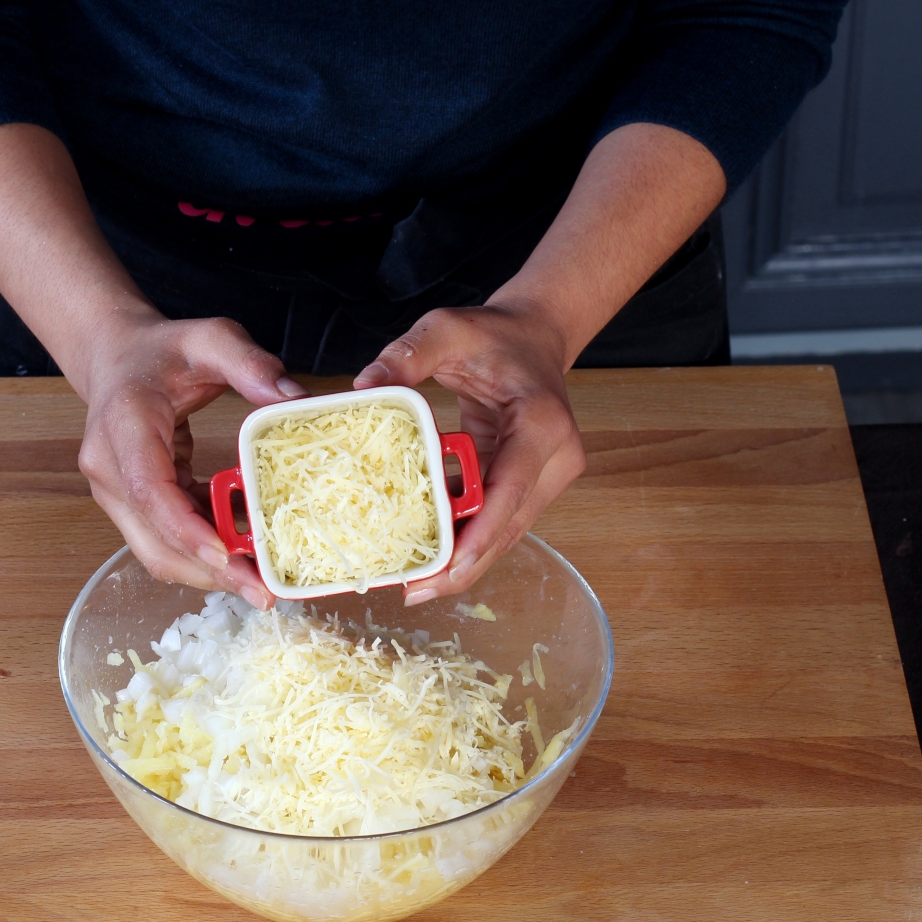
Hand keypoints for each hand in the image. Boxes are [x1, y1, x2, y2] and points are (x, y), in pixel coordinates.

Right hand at [75, 313, 307, 608]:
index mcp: (124, 425)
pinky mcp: (131, 506)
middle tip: (262, 591)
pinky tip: (245, 557)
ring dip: (209, 572)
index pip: (152, 492)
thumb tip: (295, 401)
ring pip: (157, 552)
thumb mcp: (211, 338)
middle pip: (154, 540)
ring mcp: (115, 493)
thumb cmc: (163, 350)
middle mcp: (109, 469)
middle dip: (209, 571)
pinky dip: (205, 553)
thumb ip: (251, 363)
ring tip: (261, 583)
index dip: (189, 531)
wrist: (116, 358)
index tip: (229, 557)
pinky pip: (166, 541)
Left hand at [354, 299, 586, 602]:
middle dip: (465, 565)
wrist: (532, 337)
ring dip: (465, 562)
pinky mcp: (531, 486)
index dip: (480, 533)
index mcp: (542, 423)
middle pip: (510, 526)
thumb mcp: (447, 329)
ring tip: (417, 587)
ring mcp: (548, 477)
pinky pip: (497, 521)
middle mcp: (555, 458)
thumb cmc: (495, 335)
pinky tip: (431, 560)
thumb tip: (366, 386)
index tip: (449, 567)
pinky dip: (466, 541)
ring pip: (506, 533)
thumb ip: (409, 353)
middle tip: (415, 592)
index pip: (511, 489)